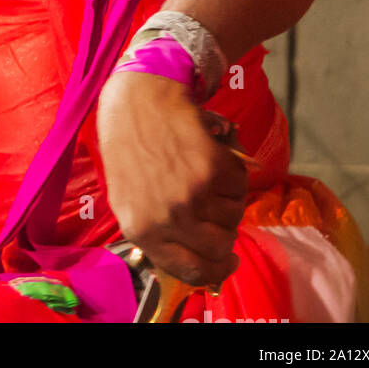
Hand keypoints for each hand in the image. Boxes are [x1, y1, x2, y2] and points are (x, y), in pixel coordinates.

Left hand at [96, 70, 247, 288]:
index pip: (191, 271)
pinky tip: (213, 157)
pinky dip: (234, 174)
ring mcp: (191, 195)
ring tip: (205, 175)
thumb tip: (194, 258)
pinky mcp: (212, 169)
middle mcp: (167, 219)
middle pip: (219, 248)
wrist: (137, 96)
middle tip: (216, 210)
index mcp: (141, 229)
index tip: (225, 261)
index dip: (214, 270)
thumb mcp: (127, 197)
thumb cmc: (127, 144)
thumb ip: (156, 230)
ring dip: (228, 199)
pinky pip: (241, 187)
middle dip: (223, 231)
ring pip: (234, 216)